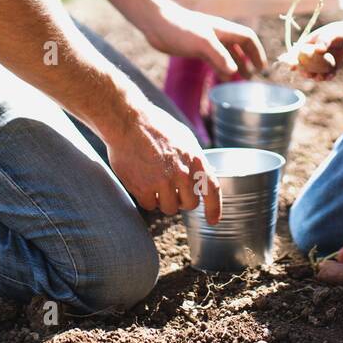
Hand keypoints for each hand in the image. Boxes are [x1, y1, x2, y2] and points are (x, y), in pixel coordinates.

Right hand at [105, 97, 220, 223]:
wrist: (127, 121)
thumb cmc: (155, 126)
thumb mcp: (184, 137)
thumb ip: (194, 159)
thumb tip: (202, 174)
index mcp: (195, 159)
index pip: (212, 190)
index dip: (214, 208)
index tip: (213, 220)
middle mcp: (181, 174)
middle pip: (189, 204)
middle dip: (182, 199)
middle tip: (172, 188)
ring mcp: (162, 182)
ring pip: (169, 208)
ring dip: (163, 200)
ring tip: (154, 182)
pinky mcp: (142, 188)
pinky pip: (149, 205)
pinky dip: (146, 198)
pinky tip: (142, 182)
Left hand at [142, 1, 266, 78]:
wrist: (155, 23)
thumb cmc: (180, 29)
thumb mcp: (202, 43)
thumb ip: (219, 56)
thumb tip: (234, 71)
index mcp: (223, 30)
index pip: (247, 38)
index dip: (256, 52)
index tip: (261, 67)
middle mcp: (217, 35)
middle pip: (239, 46)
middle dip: (248, 60)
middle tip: (252, 77)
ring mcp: (206, 41)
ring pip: (226, 53)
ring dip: (235, 65)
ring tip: (241, 79)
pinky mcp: (194, 48)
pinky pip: (213, 58)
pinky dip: (220, 67)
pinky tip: (221, 77)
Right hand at [287, 19, 342, 81]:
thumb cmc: (340, 32)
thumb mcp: (332, 34)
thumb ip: (324, 41)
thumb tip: (318, 50)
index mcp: (307, 44)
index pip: (295, 53)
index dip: (291, 60)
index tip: (292, 66)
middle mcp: (311, 55)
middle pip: (302, 66)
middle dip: (303, 72)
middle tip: (307, 74)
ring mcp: (320, 62)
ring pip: (313, 73)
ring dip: (315, 76)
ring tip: (320, 77)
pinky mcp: (329, 68)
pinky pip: (326, 75)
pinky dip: (327, 76)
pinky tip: (331, 75)